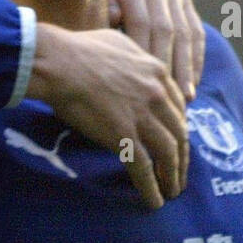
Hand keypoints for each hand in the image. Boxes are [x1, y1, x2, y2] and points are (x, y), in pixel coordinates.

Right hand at [29, 23, 187, 207]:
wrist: (60, 64)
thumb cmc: (77, 49)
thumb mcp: (115, 40)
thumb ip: (130, 52)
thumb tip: (125, 55)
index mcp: (157, 72)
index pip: (178, 106)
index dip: (178, 126)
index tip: (177, 140)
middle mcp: (157, 96)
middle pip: (179, 132)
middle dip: (183, 156)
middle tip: (181, 172)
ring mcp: (142, 118)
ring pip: (168, 153)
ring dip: (173, 176)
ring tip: (173, 191)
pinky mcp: (124, 137)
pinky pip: (144, 168)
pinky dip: (151, 188)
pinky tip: (155, 201)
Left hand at [106, 0, 204, 100]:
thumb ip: (100, 7)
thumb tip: (116, 18)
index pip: (141, 22)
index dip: (144, 55)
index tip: (143, 86)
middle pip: (166, 30)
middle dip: (169, 68)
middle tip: (168, 100)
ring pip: (185, 33)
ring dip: (186, 68)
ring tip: (186, 98)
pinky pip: (195, 31)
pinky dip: (195, 58)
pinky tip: (194, 82)